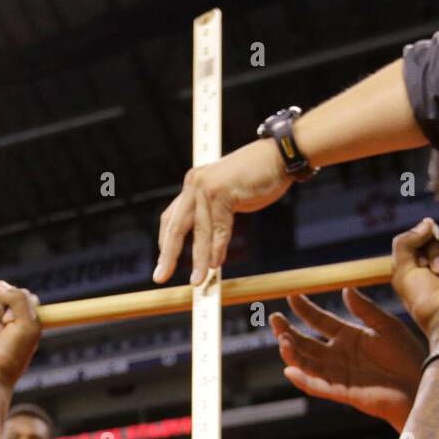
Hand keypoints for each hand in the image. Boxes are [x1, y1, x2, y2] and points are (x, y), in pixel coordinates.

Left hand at [155, 140, 290, 286]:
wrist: (278, 157)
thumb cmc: (256, 178)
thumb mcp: (226, 196)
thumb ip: (213, 214)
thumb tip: (207, 249)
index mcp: (193, 185)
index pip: (172, 218)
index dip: (166, 242)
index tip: (163, 263)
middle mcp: (195, 184)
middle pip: (176, 226)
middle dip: (168, 255)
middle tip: (160, 277)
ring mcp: (208, 186)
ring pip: (199, 230)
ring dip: (198, 258)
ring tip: (197, 281)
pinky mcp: (223, 191)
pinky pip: (219, 227)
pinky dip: (217, 247)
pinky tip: (215, 264)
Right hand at [270, 289, 425, 432]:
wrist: (419, 384)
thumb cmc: (408, 355)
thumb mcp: (387, 325)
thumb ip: (365, 309)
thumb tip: (345, 290)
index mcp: (350, 336)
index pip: (320, 321)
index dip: (305, 309)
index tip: (292, 296)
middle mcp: (340, 354)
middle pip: (306, 342)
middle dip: (288, 330)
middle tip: (274, 318)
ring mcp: (339, 373)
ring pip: (307, 362)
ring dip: (292, 352)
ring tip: (282, 338)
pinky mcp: (343, 392)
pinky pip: (318, 386)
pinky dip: (304, 380)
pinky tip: (290, 370)